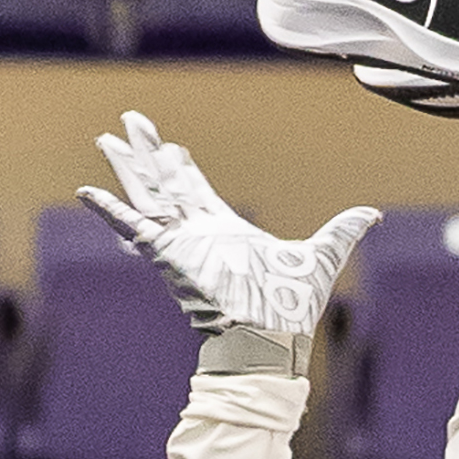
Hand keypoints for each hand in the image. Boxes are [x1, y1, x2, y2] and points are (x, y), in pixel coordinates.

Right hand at [77, 111, 380, 338]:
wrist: (271, 335)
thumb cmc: (292, 306)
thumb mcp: (323, 255)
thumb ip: (343, 230)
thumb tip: (373, 215)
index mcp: (227, 231)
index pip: (199, 192)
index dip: (185, 169)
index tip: (174, 147)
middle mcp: (199, 233)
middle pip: (166, 184)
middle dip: (149, 153)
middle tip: (132, 124)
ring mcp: (182, 242)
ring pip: (147, 195)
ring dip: (127, 166)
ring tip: (106, 138)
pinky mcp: (169, 254)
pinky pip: (133, 227)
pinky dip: (109, 210)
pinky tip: (86, 191)